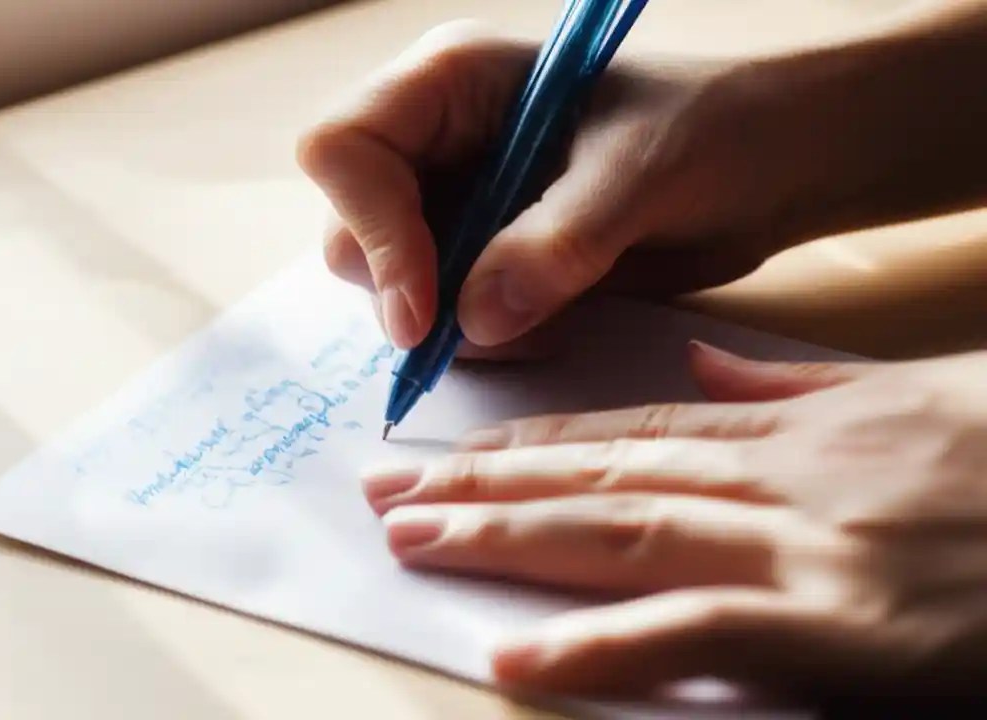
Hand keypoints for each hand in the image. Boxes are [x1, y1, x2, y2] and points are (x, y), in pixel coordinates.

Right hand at [297, 21, 815, 357]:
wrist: (773, 168)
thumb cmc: (716, 129)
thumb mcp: (641, 173)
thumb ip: (556, 244)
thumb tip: (472, 321)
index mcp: (452, 83)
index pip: (343, 148)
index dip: (367, 226)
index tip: (424, 309)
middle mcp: (437, 142)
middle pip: (351, 228)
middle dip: (407, 289)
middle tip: (485, 329)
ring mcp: (458, 204)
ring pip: (391, 285)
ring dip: (455, 327)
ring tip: (549, 318)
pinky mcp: (485, 259)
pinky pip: (445, 319)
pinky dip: (489, 341)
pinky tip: (558, 322)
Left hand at [360, 343, 986, 698]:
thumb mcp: (922, 400)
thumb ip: (801, 389)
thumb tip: (713, 366)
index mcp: (804, 426)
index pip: (636, 428)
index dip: (535, 441)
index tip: (455, 447)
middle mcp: (788, 475)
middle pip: (607, 475)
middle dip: (488, 482)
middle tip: (386, 489)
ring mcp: (812, 548)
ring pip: (626, 534)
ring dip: (510, 539)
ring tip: (412, 543)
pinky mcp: (847, 630)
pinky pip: (699, 633)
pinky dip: (601, 646)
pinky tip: (518, 656)